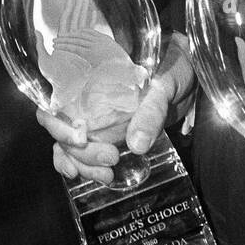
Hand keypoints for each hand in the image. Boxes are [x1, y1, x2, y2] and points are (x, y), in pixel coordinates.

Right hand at [37, 31, 195, 184]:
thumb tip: (137, 145)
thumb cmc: (173, 66)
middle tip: (110, 158)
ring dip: (84, 165)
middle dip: (80, 152)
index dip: (57, 125)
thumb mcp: (164, 84)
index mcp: (88, 78)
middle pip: (62, 132)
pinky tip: (99, 178)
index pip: (54, 103)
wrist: (190, 74)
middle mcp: (85, 99)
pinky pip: (86, 153)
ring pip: (71, 148)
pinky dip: (86, 168)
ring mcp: (95, 118)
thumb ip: (150, 111)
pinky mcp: (109, 134)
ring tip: (108, 175)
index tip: (80, 139)